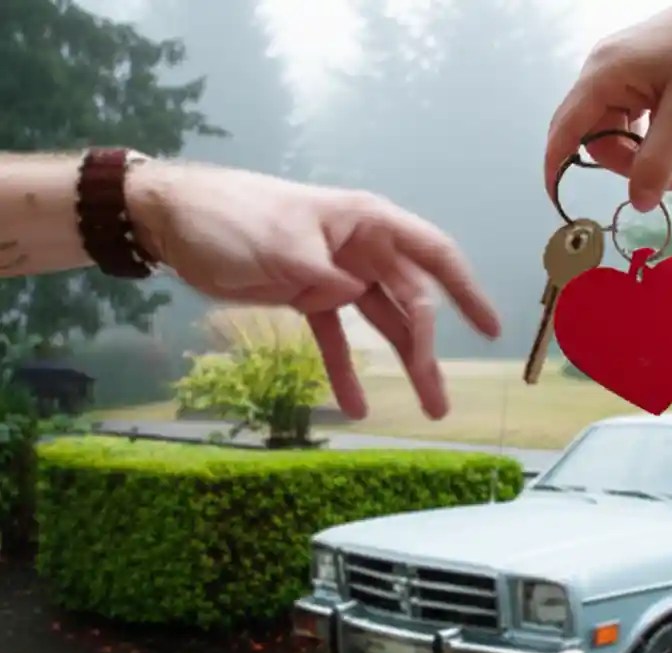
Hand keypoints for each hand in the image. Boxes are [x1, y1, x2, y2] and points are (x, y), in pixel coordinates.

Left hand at [127, 161, 500, 420]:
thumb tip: (356, 294)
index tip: (489, 329)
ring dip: (403, 366)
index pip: (432, 255)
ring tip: (428, 409)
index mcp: (368, 223)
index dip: (465, 290)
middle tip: (438, 398)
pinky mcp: (310, 298)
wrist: (174, 221)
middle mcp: (363, 250)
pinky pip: (337, 340)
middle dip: (427, 351)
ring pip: (384, 325)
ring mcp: (339, 276)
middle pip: (412, 302)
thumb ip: (324, 275)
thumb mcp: (281, 244)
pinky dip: (345, 371)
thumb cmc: (232, 216)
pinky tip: (356, 406)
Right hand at [545, 0, 671, 212]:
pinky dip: (656, 139)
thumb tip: (638, 204)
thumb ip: (657, 161)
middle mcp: (607, 70)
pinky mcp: (648, 72)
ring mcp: (627, 70)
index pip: (565, 129)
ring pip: (620, 128)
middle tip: (667, 184)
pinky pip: (639, 116)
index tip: (558, 201)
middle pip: (596, 134)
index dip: (557, 166)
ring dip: (644, 155)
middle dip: (625, 164)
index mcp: (605, 74)